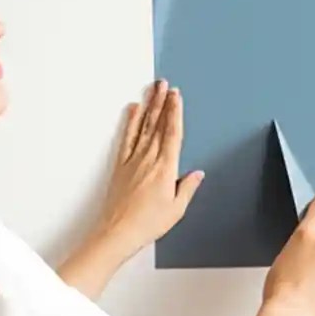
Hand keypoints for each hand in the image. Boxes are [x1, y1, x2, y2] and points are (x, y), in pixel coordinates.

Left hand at [98, 80, 204, 253]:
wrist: (117, 231)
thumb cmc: (146, 223)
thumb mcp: (176, 209)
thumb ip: (187, 188)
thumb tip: (197, 174)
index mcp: (165, 168)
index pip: (173, 132)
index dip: (175, 112)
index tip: (176, 96)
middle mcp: (148, 158)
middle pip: (158, 123)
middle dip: (162, 101)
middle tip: (164, 84)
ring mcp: (132, 160)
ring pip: (143, 126)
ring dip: (149, 105)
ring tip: (152, 89)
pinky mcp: (120, 165)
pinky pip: (127, 137)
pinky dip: (131, 122)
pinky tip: (134, 110)